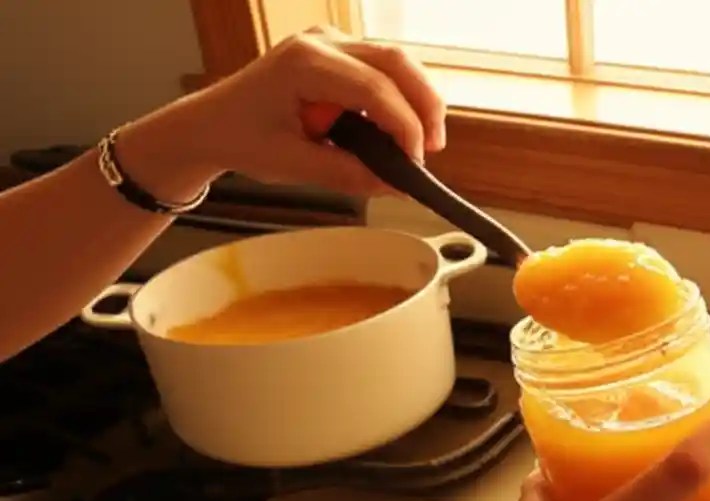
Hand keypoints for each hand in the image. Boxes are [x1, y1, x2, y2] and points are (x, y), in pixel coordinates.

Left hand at [115, 26, 444, 198]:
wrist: (210, 123)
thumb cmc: (242, 138)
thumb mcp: (294, 165)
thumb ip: (349, 173)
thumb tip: (397, 184)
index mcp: (302, 63)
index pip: (374, 88)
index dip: (404, 125)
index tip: (415, 162)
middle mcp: (319, 41)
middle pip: (395, 61)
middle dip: (424, 105)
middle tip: (432, 148)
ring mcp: (329, 41)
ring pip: (395, 60)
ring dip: (416, 99)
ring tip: (419, 143)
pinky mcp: (337, 52)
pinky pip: (382, 67)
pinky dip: (400, 96)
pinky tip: (400, 128)